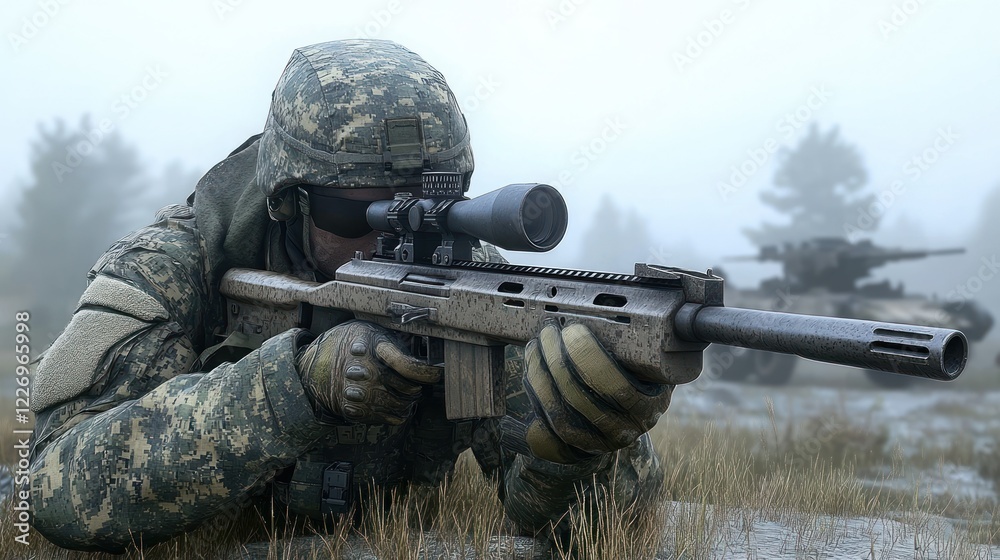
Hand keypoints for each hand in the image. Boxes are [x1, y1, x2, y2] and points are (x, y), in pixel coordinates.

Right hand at [296, 321, 441, 424]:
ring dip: (409, 403)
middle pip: (407, 388)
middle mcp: (364, 372)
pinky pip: (386, 418)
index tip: (437, 373)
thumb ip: (394, 343)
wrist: (315, 366)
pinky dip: (397, 414)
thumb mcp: (369, 333)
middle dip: (417, 388)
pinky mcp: (355, 410)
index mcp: (370, 348)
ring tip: (409, 397)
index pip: (408, 366)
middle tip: (418, 385)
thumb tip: (425, 353)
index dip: (428, 373)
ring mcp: (358, 393)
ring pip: (399, 405)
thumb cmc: (350, 345)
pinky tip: (398, 407)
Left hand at [522, 321, 671, 463]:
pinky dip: (538, 400)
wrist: (632, 413)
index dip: (588, 356)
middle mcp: (629, 428)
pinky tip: (532, 373)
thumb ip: (633, 342)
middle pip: (582, 398)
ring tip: (536, 346)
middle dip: (557, 360)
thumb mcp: (648, 359)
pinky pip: (551, 432)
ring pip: (562, 416)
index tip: (572, 329)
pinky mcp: (581, 450)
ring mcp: (604, 443)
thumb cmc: (638, 373)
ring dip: (541, 377)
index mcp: (651, 403)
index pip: (616, 386)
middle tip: (547, 332)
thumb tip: (598, 308)